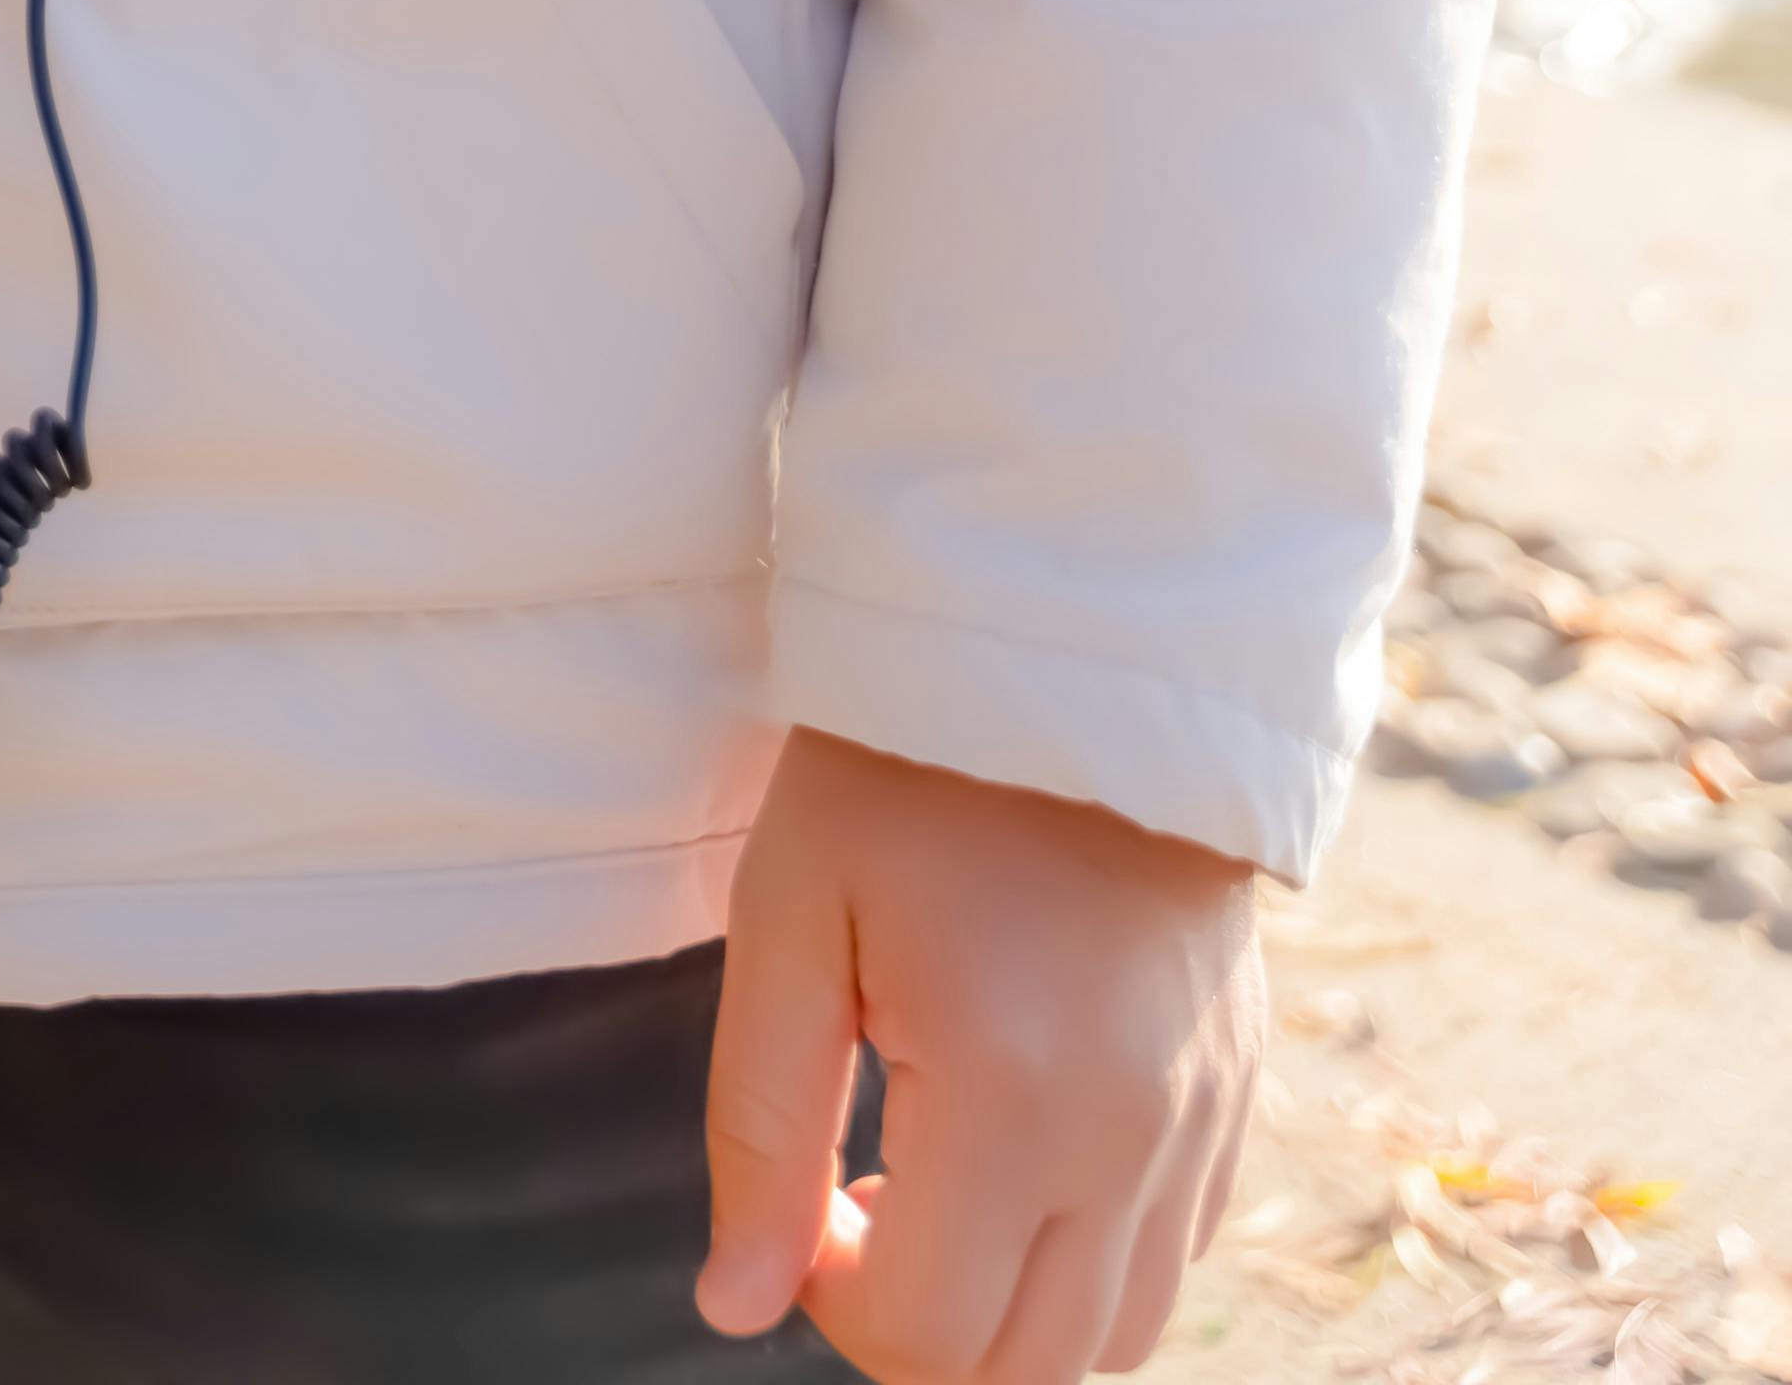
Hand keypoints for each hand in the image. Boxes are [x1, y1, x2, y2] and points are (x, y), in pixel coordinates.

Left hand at [699, 732, 1262, 1380]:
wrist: (1078, 658)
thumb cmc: (906, 774)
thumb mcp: (789, 917)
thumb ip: (758, 1131)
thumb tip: (734, 1309)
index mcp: (1012, 1098)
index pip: (924, 1336)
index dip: (835, 1303)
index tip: (805, 1206)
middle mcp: (1130, 1141)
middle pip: (1026, 1370)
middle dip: (920, 1330)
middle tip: (859, 1205)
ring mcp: (1201, 1127)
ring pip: (1115, 1340)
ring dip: (1013, 1310)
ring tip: (940, 1178)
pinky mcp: (1237, 1097)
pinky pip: (1173, 1259)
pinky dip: (1091, 1257)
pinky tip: (1024, 1145)